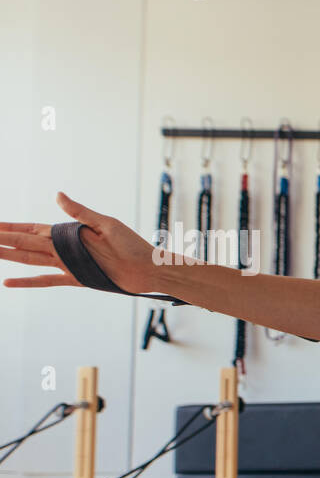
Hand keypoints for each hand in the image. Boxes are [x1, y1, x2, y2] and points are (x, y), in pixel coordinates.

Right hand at [0, 192, 157, 293]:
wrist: (148, 269)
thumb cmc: (132, 244)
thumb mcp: (106, 224)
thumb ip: (80, 212)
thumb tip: (57, 195)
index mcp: (70, 232)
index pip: (33, 229)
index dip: (12, 227)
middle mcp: (65, 248)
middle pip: (26, 243)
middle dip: (4, 240)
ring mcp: (69, 264)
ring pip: (31, 260)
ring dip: (9, 256)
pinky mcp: (77, 279)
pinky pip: (47, 280)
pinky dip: (28, 281)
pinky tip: (9, 282)